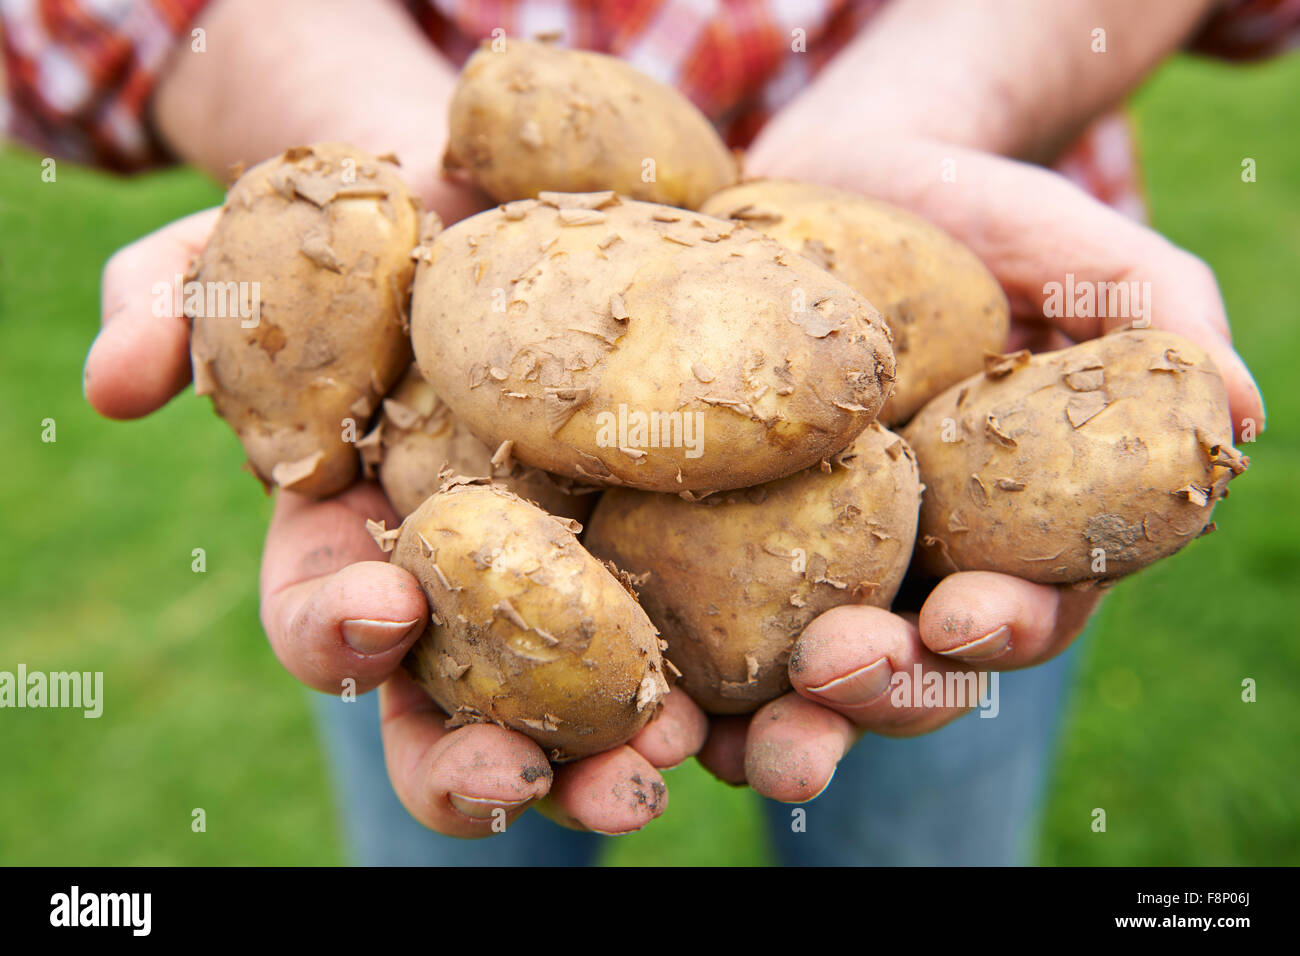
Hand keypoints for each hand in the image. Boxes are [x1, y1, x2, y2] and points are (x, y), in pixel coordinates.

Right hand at [89, 187, 708, 840]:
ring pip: (590, 720)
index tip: (378, 612)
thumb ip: (179, 299)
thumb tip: (113, 382)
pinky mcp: (690, 567)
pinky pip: (718, 651)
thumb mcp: (276, 244)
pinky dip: (740, 694)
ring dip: (610, 767)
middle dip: (478, 761)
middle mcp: (475, 599)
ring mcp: (584, 596)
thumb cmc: (385, 233)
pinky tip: (778, 703)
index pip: (334, 623)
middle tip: (514, 776)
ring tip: (648, 780)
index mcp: (368, 547)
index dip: (340, 634)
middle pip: (462, 715)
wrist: (522, 206)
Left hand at [694, 130, 1264, 800]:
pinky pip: (699, 625)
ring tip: (739, 744)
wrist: (838, 175)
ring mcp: (814, 561)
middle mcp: (914, 566)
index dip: (1005, 627)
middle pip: (910, 667)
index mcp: (1010, 528)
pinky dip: (681, 678)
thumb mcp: (1074, 247)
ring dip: (779, 726)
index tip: (966, 615)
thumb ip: (1160, 317)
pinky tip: (653, 700)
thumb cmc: (973, 213)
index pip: (1026, 605)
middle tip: (835, 677)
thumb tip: (1235, 411)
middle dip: (880, 690)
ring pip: (804, 678)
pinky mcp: (720, 540)